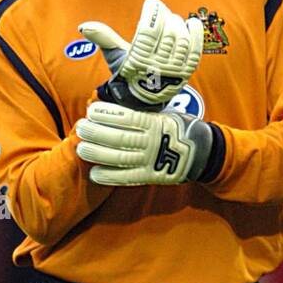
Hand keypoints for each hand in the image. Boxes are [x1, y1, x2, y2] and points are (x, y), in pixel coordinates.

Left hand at [76, 100, 213, 184]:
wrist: (201, 152)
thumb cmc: (176, 128)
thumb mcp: (163, 114)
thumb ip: (141, 112)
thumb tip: (112, 105)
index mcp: (154, 122)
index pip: (126, 117)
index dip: (106, 114)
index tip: (91, 111)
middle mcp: (152, 141)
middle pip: (118, 137)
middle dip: (96, 133)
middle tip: (81, 128)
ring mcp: (151, 160)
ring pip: (119, 157)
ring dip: (97, 153)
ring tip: (82, 148)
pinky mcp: (150, 177)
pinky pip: (126, 178)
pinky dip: (109, 176)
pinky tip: (94, 173)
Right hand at [78, 0, 203, 105]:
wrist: (143, 101)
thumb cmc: (128, 73)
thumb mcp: (114, 56)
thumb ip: (103, 37)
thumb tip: (84, 27)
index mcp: (137, 59)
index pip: (149, 29)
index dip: (152, 11)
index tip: (152, 3)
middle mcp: (156, 66)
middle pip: (167, 31)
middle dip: (165, 16)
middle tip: (161, 13)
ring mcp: (173, 70)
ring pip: (181, 39)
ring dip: (178, 24)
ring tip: (172, 20)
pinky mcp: (187, 73)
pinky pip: (195, 50)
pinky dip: (196, 34)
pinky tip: (193, 23)